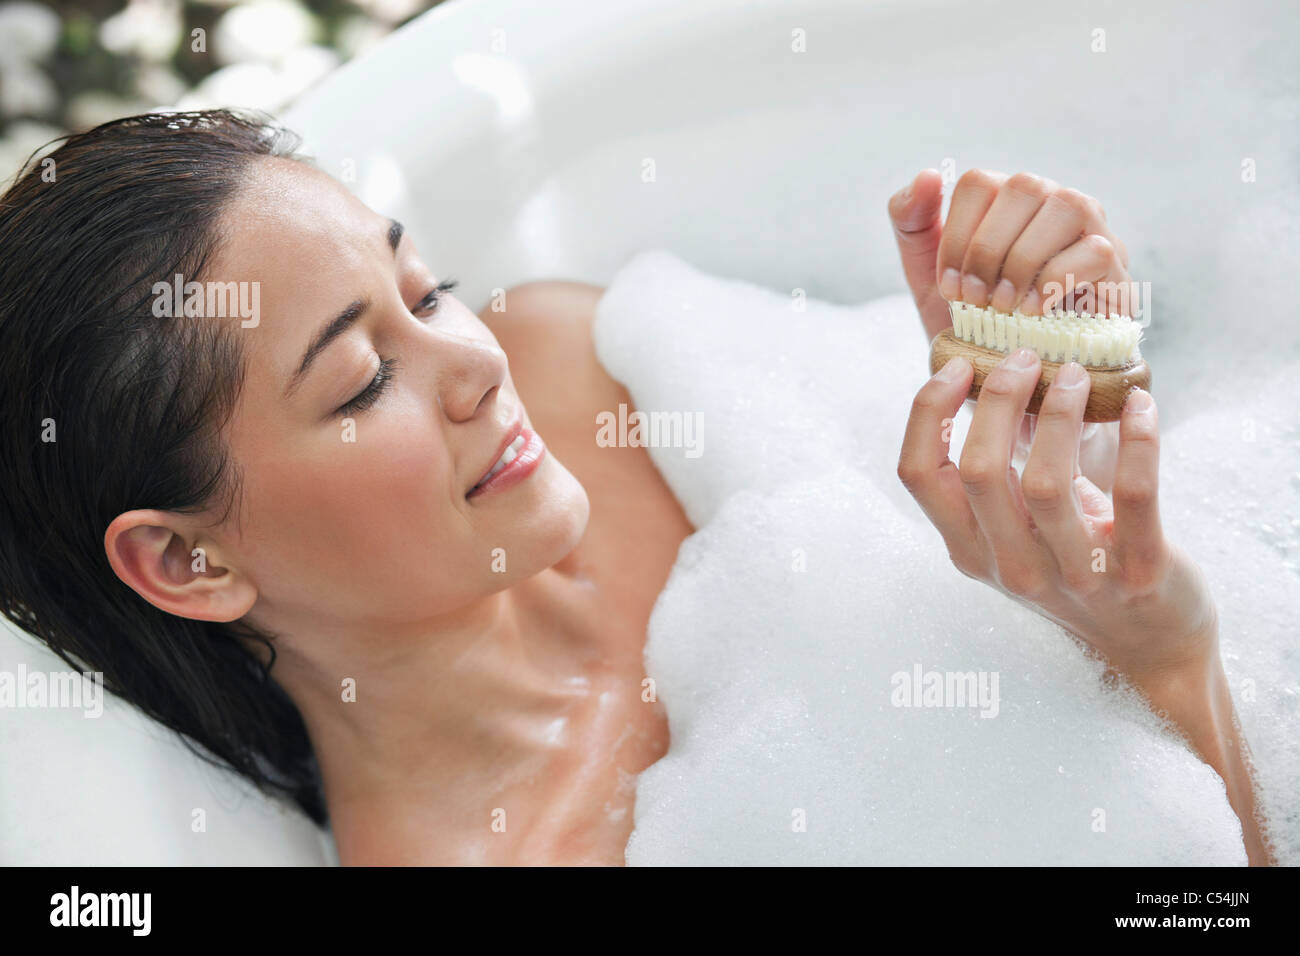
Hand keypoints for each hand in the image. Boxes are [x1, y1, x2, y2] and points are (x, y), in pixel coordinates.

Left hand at [888, 168, 1130, 490]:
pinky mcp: (1118, 270)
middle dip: (988, 249)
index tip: (950, 287)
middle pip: (1023, 186)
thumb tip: (925, 175)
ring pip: (1065, 207)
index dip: (957, 235)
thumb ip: (912, 224)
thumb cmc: (973, 325)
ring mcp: (1093, 231)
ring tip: (1003, 307)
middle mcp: (1052, 203)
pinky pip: (1095, 251)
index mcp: (1005, 201)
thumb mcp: (930, 278)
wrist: (1015, 390)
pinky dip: (1054, 282)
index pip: (979, 183)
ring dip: (1022, 261)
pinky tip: (1032, 313)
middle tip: (975, 299)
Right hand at [898, 351, 1273, 864]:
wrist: (1150, 639)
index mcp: (969, 548)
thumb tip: (995, 373)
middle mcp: (1008, 566)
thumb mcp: (1020, 525)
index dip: (928, 411)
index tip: (961, 368)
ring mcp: (1071, 576)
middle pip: (978, 469)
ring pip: (1045, 483)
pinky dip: (1139, 440)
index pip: (918, 474)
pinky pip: (1134, 497)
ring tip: (1075, 375)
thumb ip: (1002, 467)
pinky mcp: (1137, 574)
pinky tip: (1140, 404)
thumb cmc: (1078, 560)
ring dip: (1060, 413)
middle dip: (999, 396)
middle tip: (1028, 358)